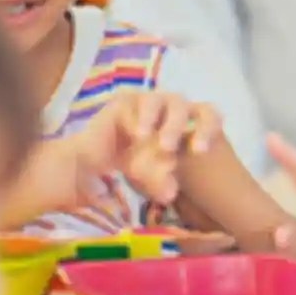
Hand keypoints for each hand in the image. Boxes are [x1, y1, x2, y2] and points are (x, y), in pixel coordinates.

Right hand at [15, 93, 223, 220]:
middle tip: (175, 149)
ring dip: (161, 121)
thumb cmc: (125, 175)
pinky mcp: (124, 101)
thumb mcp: (151, 182)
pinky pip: (137, 103)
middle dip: (181, 127)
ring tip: (153, 141)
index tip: (200, 151)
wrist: (86, 172)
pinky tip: (137, 135)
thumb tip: (170, 192)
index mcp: (187, 126)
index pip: (209, 116)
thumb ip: (162, 183)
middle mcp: (169, 110)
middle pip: (186, 106)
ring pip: (161, 101)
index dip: (209, 129)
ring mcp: (147, 103)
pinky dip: (140, 119)